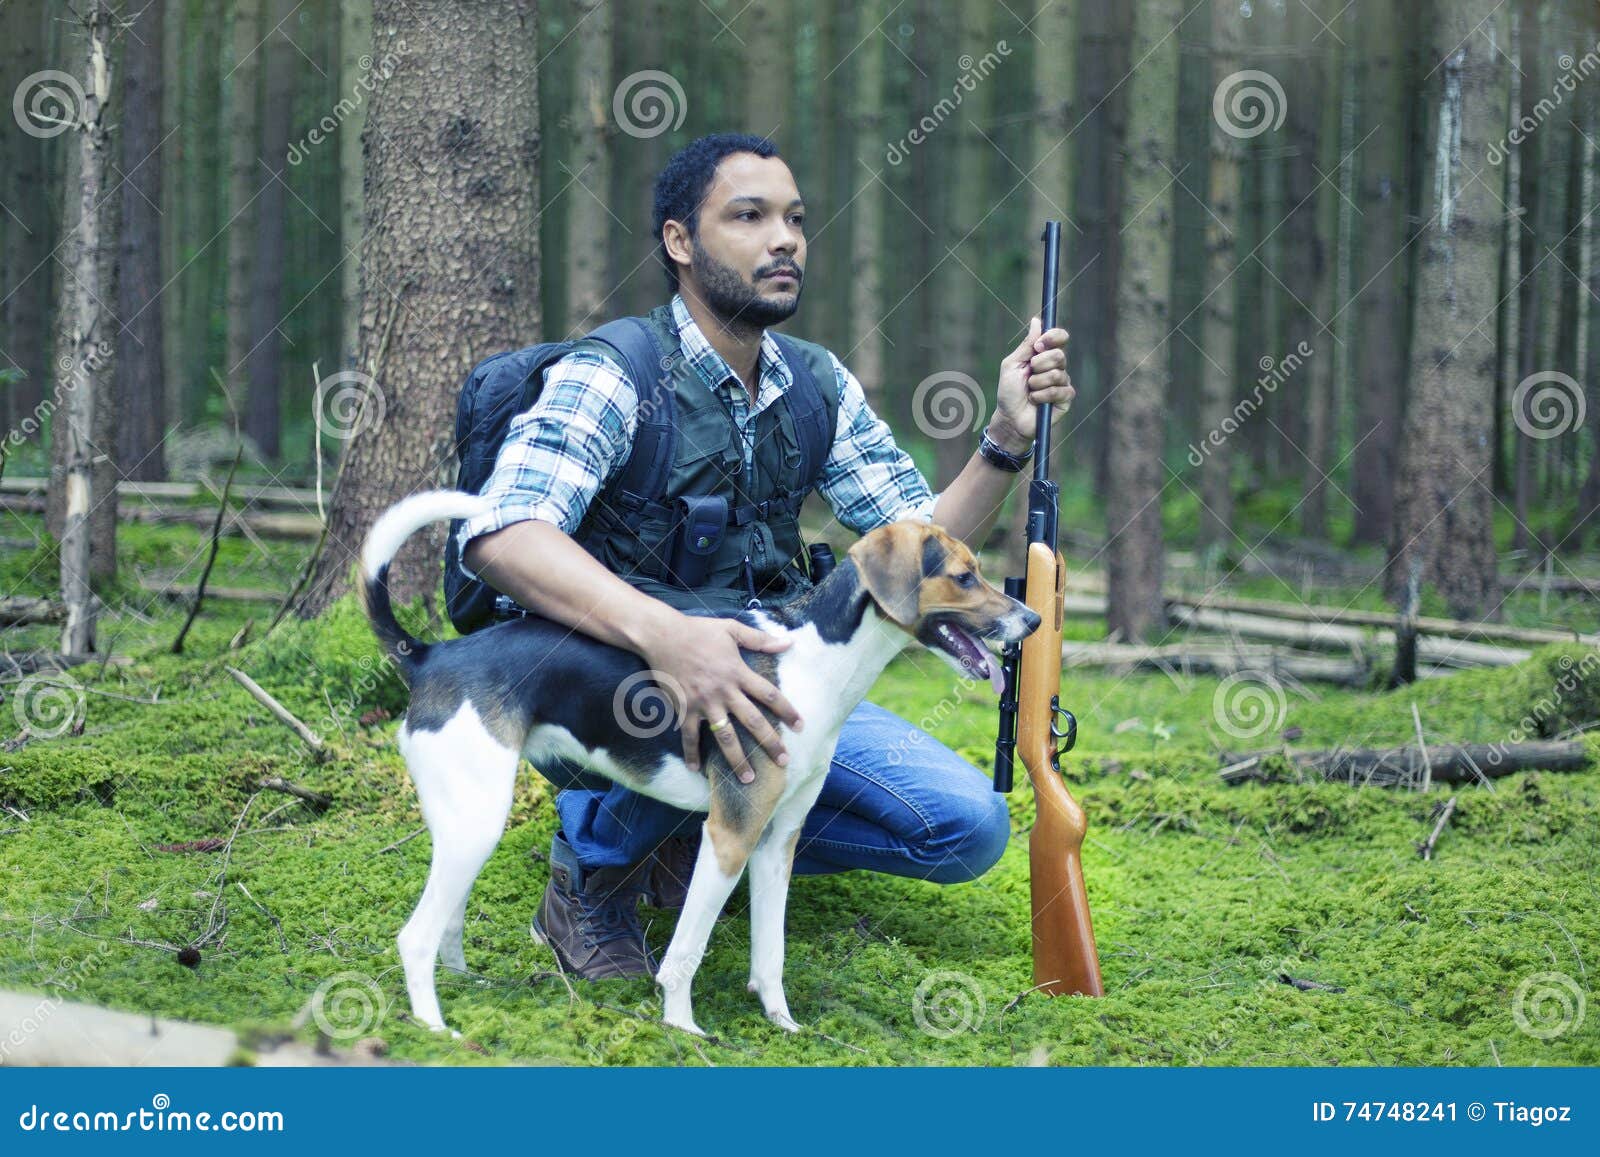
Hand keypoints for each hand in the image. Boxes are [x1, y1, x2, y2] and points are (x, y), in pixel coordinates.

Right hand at [639, 613, 803, 782]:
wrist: (661, 635)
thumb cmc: (698, 630)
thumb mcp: (731, 629)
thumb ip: (760, 639)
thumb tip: (788, 641)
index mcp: (737, 673)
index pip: (769, 695)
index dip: (787, 710)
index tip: (800, 726)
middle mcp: (723, 691)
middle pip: (753, 722)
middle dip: (770, 743)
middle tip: (783, 762)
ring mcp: (703, 703)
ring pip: (724, 737)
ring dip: (737, 759)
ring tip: (748, 779)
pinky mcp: (683, 709)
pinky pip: (689, 736)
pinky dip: (692, 753)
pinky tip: (696, 769)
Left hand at [992, 316, 1073, 451]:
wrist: (1010, 418)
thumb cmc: (1009, 392)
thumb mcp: (1012, 365)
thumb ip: (1026, 344)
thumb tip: (1037, 320)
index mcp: (1044, 355)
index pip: (1060, 337)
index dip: (1053, 337)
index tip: (1039, 346)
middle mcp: (1056, 367)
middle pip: (1059, 355)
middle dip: (1039, 365)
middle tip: (1029, 374)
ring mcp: (1062, 382)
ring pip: (1057, 374)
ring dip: (1037, 384)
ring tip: (1030, 391)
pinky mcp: (1066, 398)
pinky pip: (1059, 391)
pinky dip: (1042, 396)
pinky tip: (1036, 401)